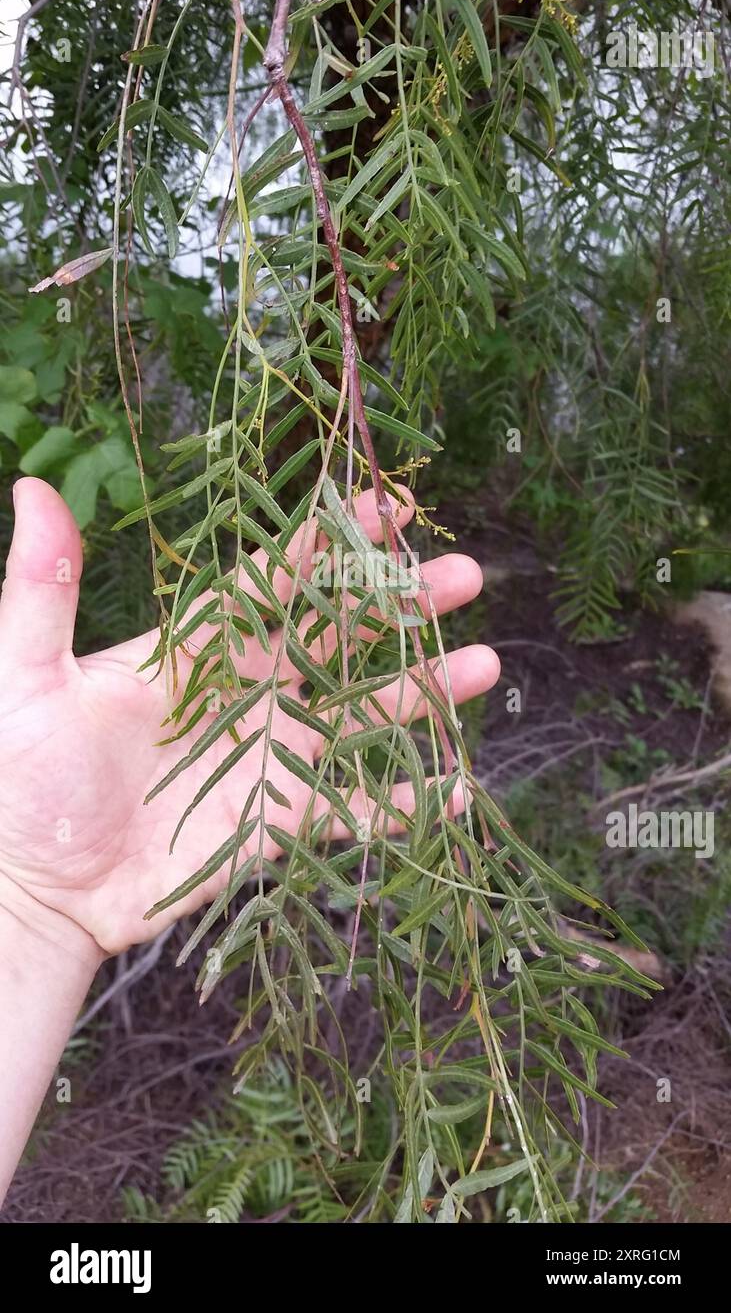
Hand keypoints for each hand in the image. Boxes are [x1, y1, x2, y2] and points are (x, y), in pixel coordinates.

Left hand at [0, 477, 499, 956]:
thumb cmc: (21, 776)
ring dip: (423, 690)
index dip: (333, 539)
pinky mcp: (281, 822)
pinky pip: (356, 808)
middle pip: (342, 635)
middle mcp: (250, 690)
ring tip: (484, 664)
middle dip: (403, 603)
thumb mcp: (27, 675)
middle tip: (465, 575)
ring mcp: (272, 756)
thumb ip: (42, 588)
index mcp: (199, 646)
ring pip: (364, 713)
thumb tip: (34, 488)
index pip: (278, 577)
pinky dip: (405, 800)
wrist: (36, 885)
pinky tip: (455, 784)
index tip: (388, 501)